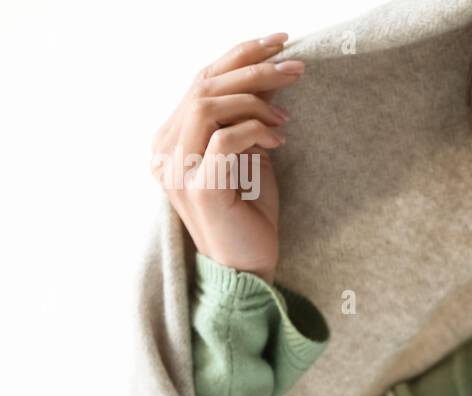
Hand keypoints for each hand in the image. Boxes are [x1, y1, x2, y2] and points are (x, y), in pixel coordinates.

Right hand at [151, 33, 303, 284]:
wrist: (247, 267)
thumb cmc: (249, 214)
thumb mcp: (248, 157)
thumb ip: (246, 122)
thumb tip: (269, 80)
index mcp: (172, 140)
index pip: (199, 81)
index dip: (237, 56)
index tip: (278, 42)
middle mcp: (165, 152)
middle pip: (203, 86)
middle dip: (253, 69)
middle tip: (296, 66)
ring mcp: (177, 170)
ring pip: (207, 106)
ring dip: (255, 100)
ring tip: (287, 114)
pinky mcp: (200, 189)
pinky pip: (224, 140)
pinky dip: (254, 131)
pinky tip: (278, 141)